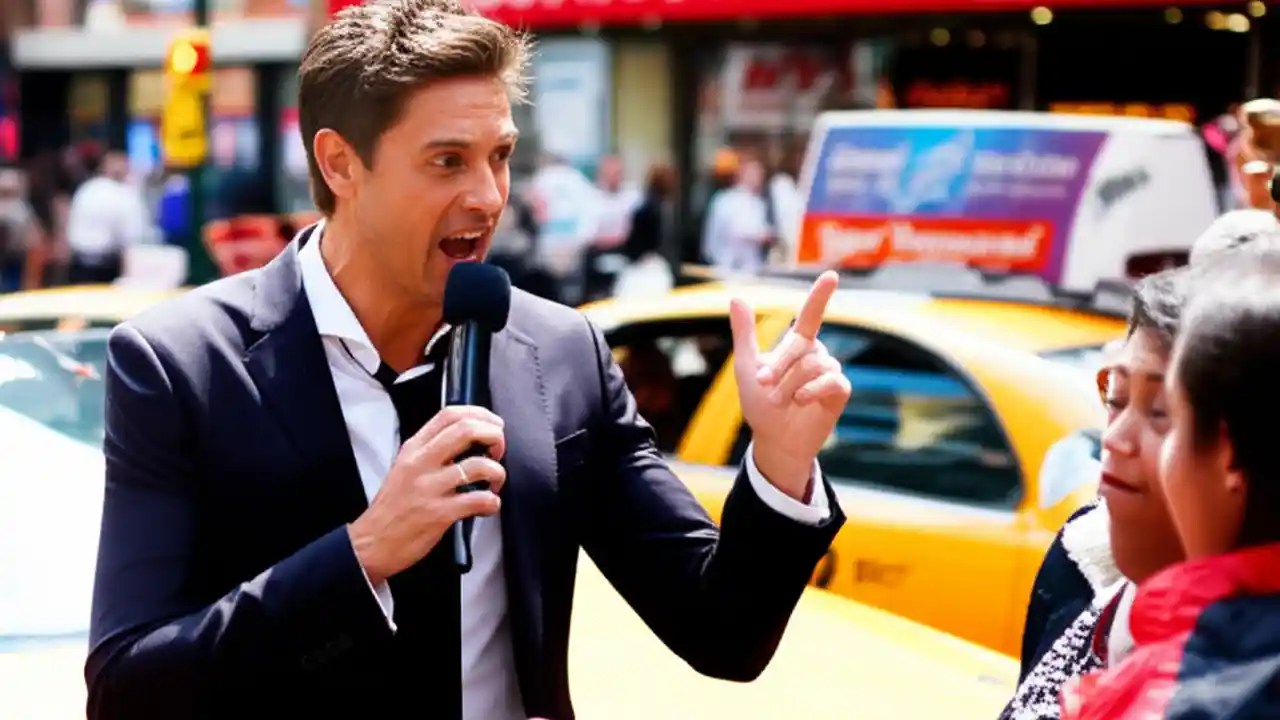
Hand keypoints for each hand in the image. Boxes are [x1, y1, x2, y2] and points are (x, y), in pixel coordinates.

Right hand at [347, 406, 507, 585]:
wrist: (371, 543)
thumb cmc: (392, 508)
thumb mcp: (404, 467)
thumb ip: (431, 451)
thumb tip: (468, 440)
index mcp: (413, 448)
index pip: (449, 414)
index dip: (480, 414)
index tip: (494, 424)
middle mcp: (421, 463)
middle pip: (466, 430)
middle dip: (494, 436)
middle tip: (499, 451)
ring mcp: (429, 487)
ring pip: (479, 465)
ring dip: (498, 473)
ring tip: (494, 484)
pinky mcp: (438, 513)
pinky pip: (479, 500)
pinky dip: (492, 502)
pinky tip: (488, 506)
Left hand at [728, 271, 850, 500]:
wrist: (773, 439)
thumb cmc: (760, 405)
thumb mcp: (747, 367)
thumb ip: (744, 334)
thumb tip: (736, 297)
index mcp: (798, 345)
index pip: (811, 314)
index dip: (821, 295)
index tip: (832, 275)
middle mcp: (818, 354)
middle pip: (803, 346)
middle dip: (780, 366)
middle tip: (765, 385)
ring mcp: (830, 372)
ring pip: (813, 365)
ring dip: (791, 385)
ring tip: (782, 401)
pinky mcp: (840, 391)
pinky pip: (830, 381)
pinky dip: (810, 391)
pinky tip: (800, 401)